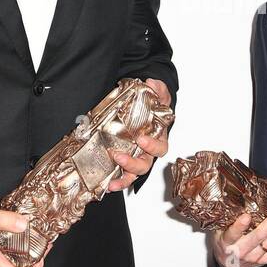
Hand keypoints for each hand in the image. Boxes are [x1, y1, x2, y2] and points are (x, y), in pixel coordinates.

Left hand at [107, 78, 171, 192]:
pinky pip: (120, 174)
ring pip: (133, 175)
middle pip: (145, 165)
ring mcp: (134, 157)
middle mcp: (146, 152)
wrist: (142, 106)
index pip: (160, 148)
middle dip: (132, 164)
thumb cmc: (153, 106)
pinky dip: (114, 181)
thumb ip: (158, 89)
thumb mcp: (158, 95)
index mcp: (158, 138)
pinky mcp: (122, 160)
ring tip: (112, 183)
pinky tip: (106, 184)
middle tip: (119, 156)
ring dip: (123, 179)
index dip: (152, 146)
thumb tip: (152, 83)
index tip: (142, 139)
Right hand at [211, 203, 266, 266]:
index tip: (246, 217)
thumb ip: (227, 220)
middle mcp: (242, 251)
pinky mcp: (265, 260)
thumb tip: (238, 199)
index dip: (239, 227)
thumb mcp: (218, 232)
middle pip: (259, 236)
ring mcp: (255, 257)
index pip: (232, 234)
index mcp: (227, 243)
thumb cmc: (224, 245)